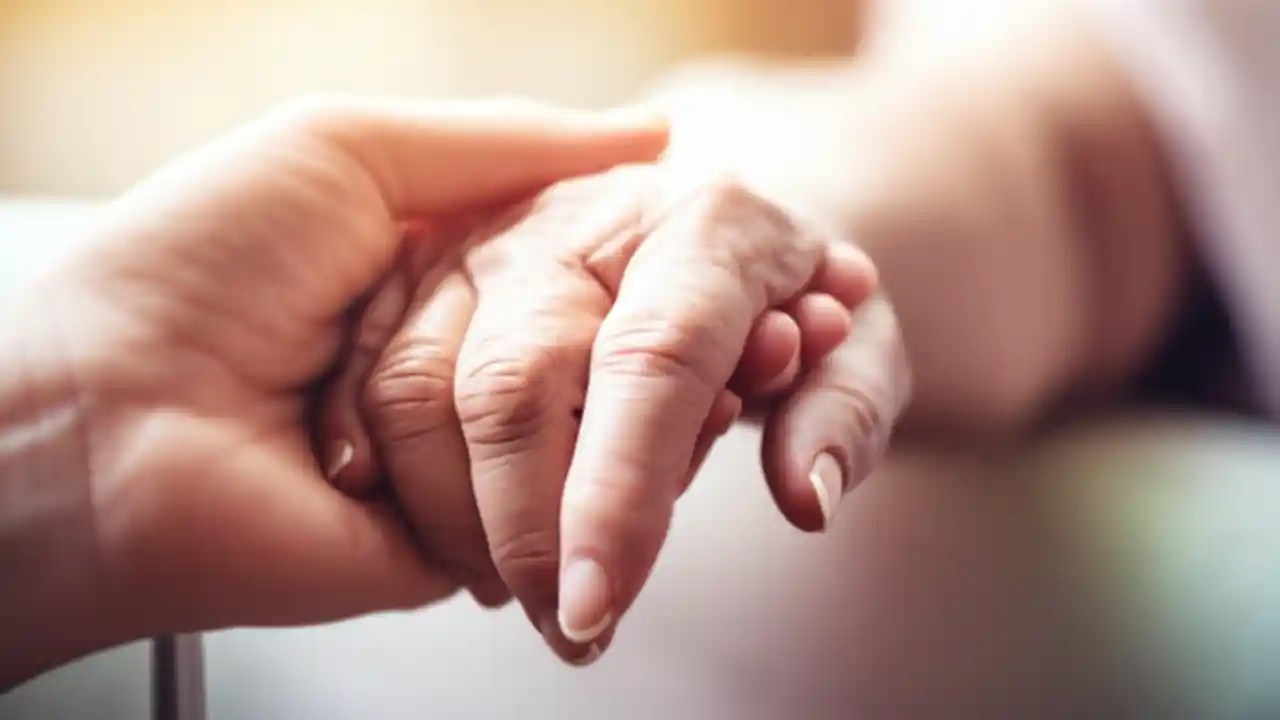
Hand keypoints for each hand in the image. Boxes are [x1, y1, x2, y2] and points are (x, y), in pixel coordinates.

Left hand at [0, 97, 666, 683]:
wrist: (102, 425)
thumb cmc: (188, 273)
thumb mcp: (343, 149)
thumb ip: (500, 143)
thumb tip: (646, 133)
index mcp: (439, 269)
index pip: (583, 266)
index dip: (638, 258)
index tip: (701, 243)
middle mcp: (456, 363)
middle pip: (598, 355)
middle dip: (627, 344)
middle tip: (666, 331)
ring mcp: (456, 458)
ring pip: (583, 440)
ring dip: (573, 417)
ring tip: (522, 400)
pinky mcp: (448, 545)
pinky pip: (541, 525)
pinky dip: (545, 496)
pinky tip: (546, 473)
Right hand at [316, 164, 902, 662]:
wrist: (712, 212)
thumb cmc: (788, 293)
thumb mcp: (859, 349)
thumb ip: (841, 415)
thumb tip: (802, 499)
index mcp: (705, 224)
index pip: (656, 360)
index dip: (619, 493)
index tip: (597, 606)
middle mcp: (580, 218)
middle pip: (514, 379)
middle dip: (524, 530)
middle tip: (569, 625)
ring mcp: (492, 238)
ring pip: (421, 383)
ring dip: (452, 517)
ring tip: (516, 588)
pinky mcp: (429, 266)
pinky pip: (369, 371)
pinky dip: (379, 466)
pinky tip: (431, 532)